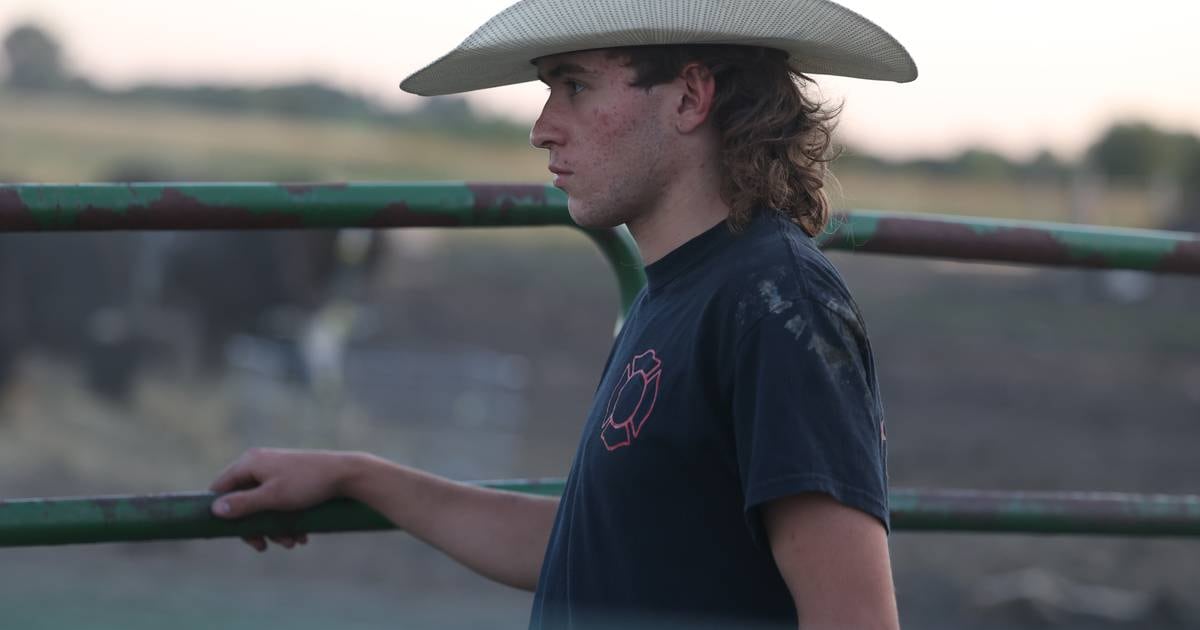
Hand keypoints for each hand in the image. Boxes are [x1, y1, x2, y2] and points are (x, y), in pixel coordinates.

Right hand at [208, 447, 359, 551]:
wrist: (347, 474)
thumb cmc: (307, 484)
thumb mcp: (272, 497)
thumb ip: (243, 504)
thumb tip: (214, 510)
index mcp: (249, 462)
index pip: (220, 488)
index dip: (220, 512)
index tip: (226, 534)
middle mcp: (259, 464)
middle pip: (243, 502)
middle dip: (256, 527)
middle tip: (264, 546)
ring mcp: (276, 471)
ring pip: (263, 506)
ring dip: (275, 528)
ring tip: (292, 542)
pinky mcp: (291, 480)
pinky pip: (279, 503)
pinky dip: (287, 520)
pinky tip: (301, 535)